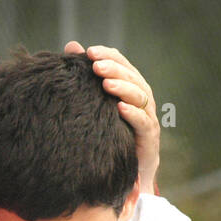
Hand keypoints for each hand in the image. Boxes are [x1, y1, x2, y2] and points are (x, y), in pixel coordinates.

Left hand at [64, 40, 159, 191]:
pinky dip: (134, 114)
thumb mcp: (93, 103)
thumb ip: (85, 76)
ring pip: (141, 97)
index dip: (109, 56)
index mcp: (129, 90)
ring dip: (124, 88)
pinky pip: (144, 124)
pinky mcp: (150, 140)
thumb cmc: (107, 135)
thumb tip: (71, 45)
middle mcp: (141, 102)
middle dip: (114, 69)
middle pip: (133, 78)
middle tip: (95, 65)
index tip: (89, 52)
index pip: (123, 65)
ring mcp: (148, 120)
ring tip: (106, 84)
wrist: (124, 175)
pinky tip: (120, 109)